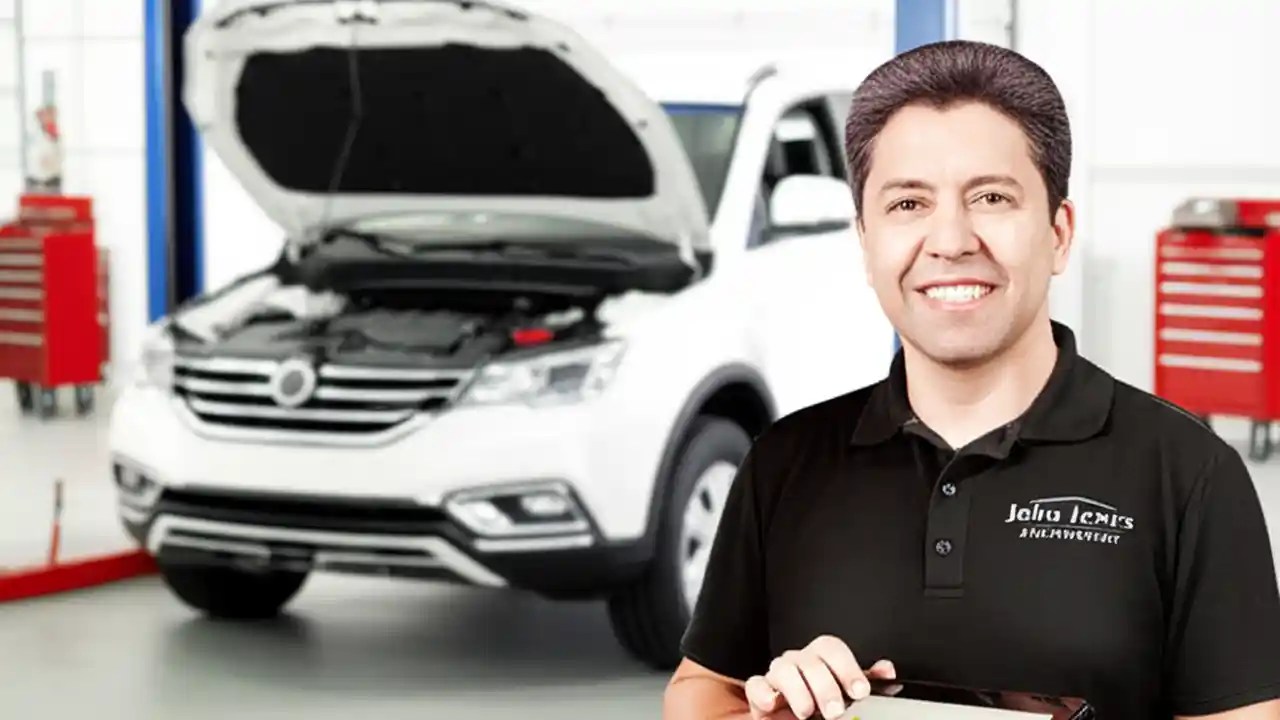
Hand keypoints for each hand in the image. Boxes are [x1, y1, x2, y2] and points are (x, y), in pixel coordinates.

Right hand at [744, 635, 895, 719]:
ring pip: (783, 668)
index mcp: (821, 659)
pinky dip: (763, 692)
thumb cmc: (822, 706)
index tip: (860, 691)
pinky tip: (773, 702)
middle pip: (810, 659)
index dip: (847, 667)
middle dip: (825, 686)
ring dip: (798, 690)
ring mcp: (777, 675)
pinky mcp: (760, 693)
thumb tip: (888, 672)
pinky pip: (756, 684)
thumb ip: (864, 682)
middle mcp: (799, 662)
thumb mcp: (848, 694)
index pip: (831, 648)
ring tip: (808, 712)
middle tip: (836, 710)